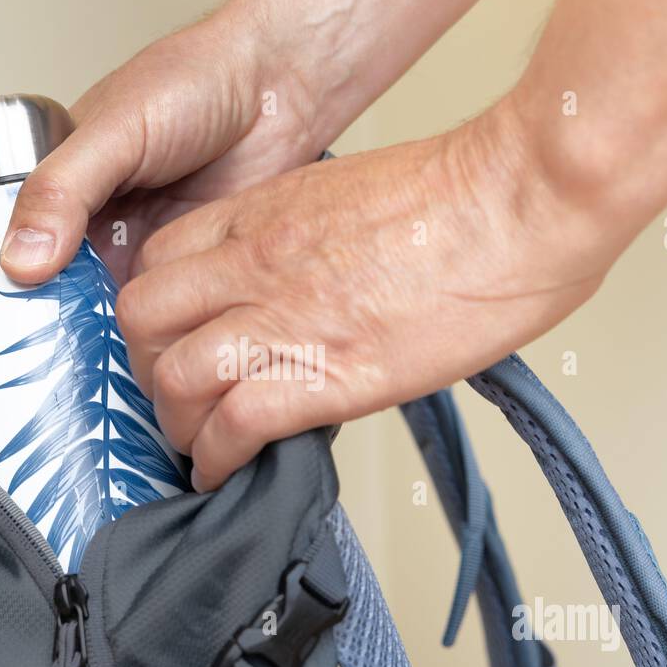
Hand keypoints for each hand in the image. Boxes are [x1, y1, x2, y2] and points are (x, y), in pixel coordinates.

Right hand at [0, 10, 327, 402]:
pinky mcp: (177, 283)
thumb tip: (19, 261)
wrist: (279, 87)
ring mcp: (128, 261)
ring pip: (82, 328)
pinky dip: (126, 368)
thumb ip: (62, 190)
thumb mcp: (113, 128)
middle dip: (0, 355)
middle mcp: (82, 230)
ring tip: (40, 423)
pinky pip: (142, 334)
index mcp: (48, 187)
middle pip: (27, 302)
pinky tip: (116, 403)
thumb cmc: (193, 81)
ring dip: (62, 374)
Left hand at [116, 100, 617, 490]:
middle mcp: (257, 262)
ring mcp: (287, 318)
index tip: (174, 340)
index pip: (160, 260)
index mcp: (265, 213)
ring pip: (174, 376)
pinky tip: (226, 474)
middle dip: (149, 367)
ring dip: (178, 423)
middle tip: (179, 396)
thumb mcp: (358, 198)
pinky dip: (216, 459)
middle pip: (144, 320)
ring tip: (201, 445)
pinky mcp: (329, 374)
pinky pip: (234, 425)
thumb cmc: (468, 192)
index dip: (157, 312)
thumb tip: (313, 283)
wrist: (523, 196)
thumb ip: (312, 238)